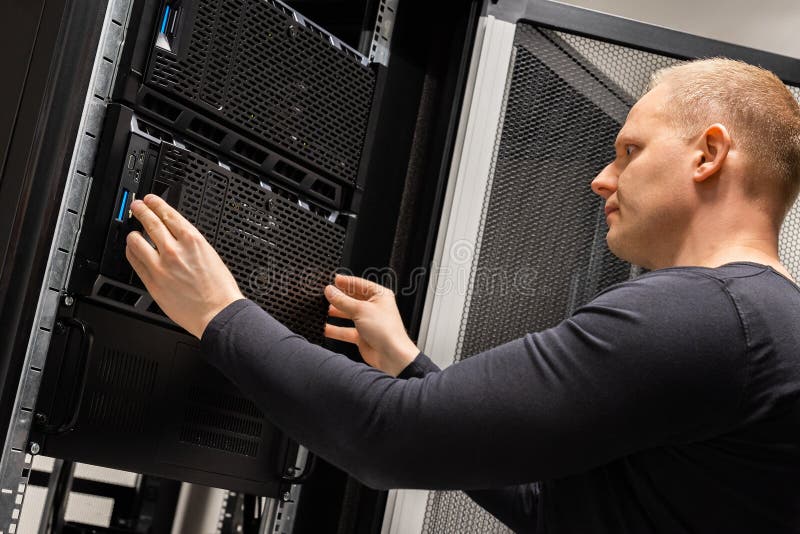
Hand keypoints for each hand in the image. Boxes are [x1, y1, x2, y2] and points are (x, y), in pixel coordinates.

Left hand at [125, 194, 243, 338]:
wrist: (218, 313)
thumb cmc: (220, 290)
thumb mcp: (211, 256)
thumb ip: (192, 245)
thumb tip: (177, 237)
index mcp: (193, 241)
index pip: (169, 215)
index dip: (157, 204)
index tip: (151, 199)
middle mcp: (174, 250)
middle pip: (150, 223)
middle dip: (141, 211)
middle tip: (136, 206)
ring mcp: (160, 266)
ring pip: (136, 242)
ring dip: (133, 234)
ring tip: (132, 232)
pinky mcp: (152, 282)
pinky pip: (135, 262)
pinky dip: (131, 253)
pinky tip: (132, 251)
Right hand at [324, 275, 418, 376]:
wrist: (391, 355)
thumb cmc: (386, 330)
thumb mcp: (360, 310)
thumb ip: (343, 300)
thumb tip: (330, 291)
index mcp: (380, 295)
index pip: (360, 284)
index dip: (346, 282)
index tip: (333, 280)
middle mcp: (375, 308)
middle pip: (352, 298)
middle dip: (339, 297)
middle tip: (325, 294)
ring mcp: (368, 322)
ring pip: (348, 314)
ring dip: (336, 312)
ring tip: (321, 309)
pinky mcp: (362, 336)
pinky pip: (345, 330)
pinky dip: (335, 330)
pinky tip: (324, 327)